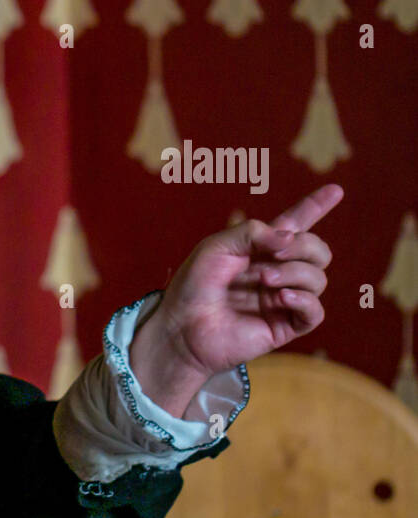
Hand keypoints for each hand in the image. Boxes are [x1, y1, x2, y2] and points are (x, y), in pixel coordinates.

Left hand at [129, 184, 342, 416]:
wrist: (181, 327)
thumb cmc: (193, 286)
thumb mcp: (216, 247)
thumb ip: (252, 232)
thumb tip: (289, 238)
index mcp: (260, 250)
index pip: (294, 226)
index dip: (315, 207)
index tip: (336, 190)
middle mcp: (276, 272)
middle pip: (317, 251)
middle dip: (303, 245)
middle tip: (274, 253)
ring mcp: (282, 300)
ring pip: (318, 278)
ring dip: (295, 272)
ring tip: (264, 279)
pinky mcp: (284, 326)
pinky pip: (315, 312)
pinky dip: (304, 300)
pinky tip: (281, 297)